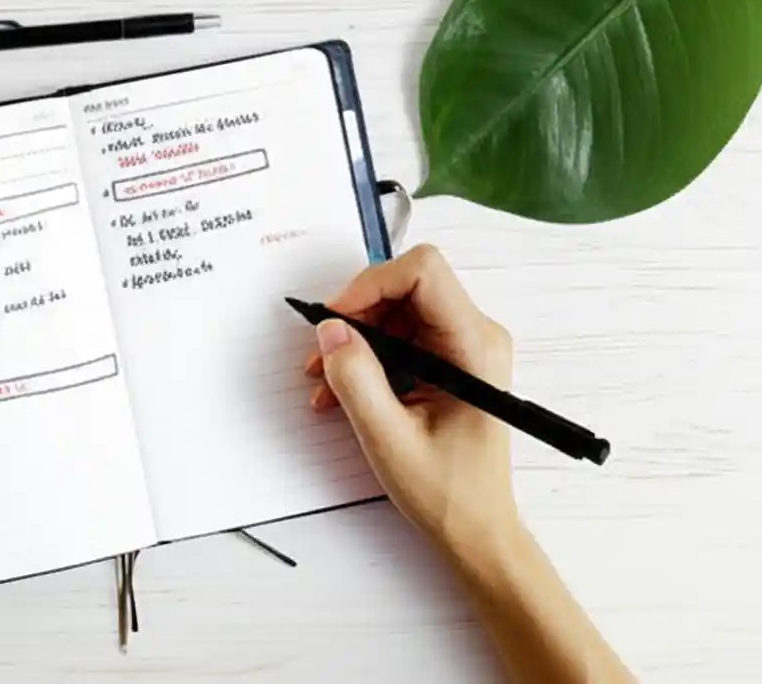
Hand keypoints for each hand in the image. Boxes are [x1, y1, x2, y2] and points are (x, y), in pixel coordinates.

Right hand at [305, 245, 515, 551]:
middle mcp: (475, 336)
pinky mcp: (448, 360)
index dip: (370, 285)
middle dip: (357, 315)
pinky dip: (367, 355)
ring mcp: (462, 347)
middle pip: (405, 287)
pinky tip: (345, 389)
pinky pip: (400, 335)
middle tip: (325, 354)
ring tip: (327, 379)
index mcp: (475, 347)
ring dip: (357, 338)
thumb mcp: (389, 438)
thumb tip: (332, 331)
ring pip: (396, 309)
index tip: (337, 319)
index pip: (423, 273)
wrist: (475, 527)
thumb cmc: (450, 492)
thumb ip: (356, 379)